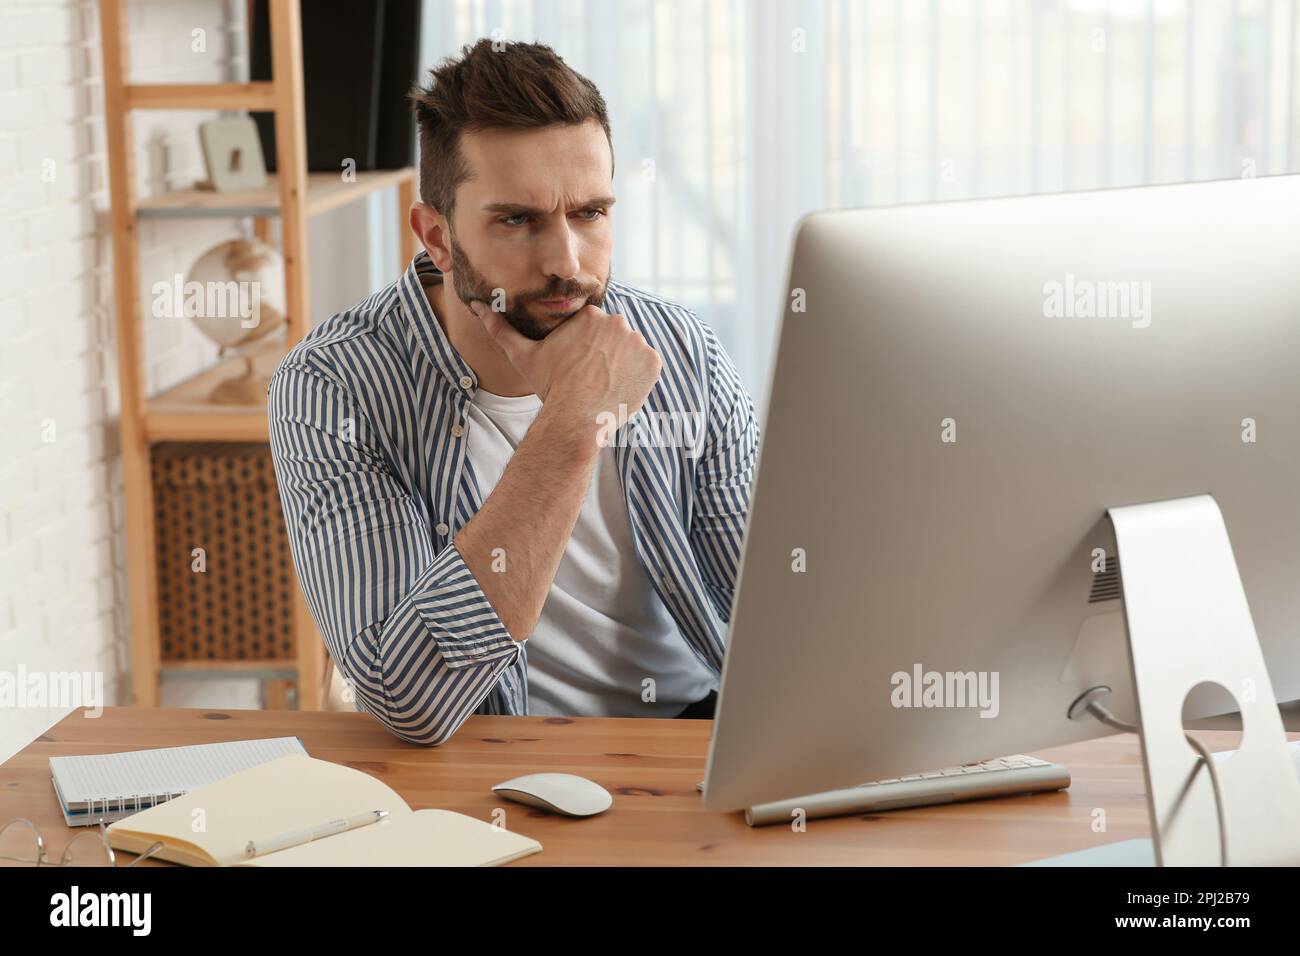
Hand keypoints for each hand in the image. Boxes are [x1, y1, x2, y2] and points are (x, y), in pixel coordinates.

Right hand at [469, 299, 661, 443]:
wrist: (576, 418)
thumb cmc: (550, 386)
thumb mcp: (523, 355)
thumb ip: (501, 329)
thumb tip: (478, 307)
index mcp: (590, 316)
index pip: (594, 328)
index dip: (587, 348)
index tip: (579, 365)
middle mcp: (618, 322)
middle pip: (615, 338)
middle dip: (606, 354)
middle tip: (592, 377)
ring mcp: (638, 342)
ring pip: (632, 351)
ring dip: (623, 364)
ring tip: (605, 383)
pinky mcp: (653, 363)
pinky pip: (648, 366)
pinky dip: (639, 376)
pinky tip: (620, 388)